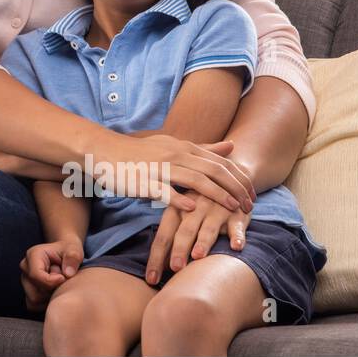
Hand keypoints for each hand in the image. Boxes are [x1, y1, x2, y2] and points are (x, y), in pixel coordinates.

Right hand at [19, 238, 84, 314]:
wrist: (65, 254)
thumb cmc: (69, 251)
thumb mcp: (74, 250)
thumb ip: (73, 257)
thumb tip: (68, 274)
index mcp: (33, 255)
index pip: (36, 275)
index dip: (51, 282)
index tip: (64, 278)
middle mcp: (25, 268)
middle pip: (35, 291)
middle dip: (52, 290)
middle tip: (62, 280)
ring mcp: (25, 280)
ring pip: (34, 300)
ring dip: (50, 297)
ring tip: (58, 285)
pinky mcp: (28, 291)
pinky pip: (34, 305)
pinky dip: (46, 303)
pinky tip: (55, 292)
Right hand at [94, 134, 255, 212]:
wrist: (104, 151)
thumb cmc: (140, 153)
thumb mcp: (173, 147)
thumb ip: (203, 149)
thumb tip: (231, 146)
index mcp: (184, 148)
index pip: (221, 162)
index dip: (240, 179)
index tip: (253, 195)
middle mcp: (175, 155)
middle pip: (213, 170)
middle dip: (235, 188)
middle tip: (250, 205)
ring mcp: (159, 167)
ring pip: (194, 179)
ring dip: (216, 194)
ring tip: (232, 208)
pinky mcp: (143, 180)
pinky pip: (163, 190)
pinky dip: (179, 199)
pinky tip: (191, 210)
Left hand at [144, 193, 250, 285]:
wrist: (227, 181)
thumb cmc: (198, 207)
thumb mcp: (181, 215)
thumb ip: (171, 238)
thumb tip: (158, 268)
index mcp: (176, 209)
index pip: (163, 235)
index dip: (156, 257)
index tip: (151, 278)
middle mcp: (194, 209)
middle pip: (184, 231)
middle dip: (179, 249)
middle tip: (175, 268)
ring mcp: (216, 210)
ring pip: (208, 228)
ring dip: (203, 242)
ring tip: (198, 256)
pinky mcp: (236, 214)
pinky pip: (237, 225)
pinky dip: (237, 236)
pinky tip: (237, 247)